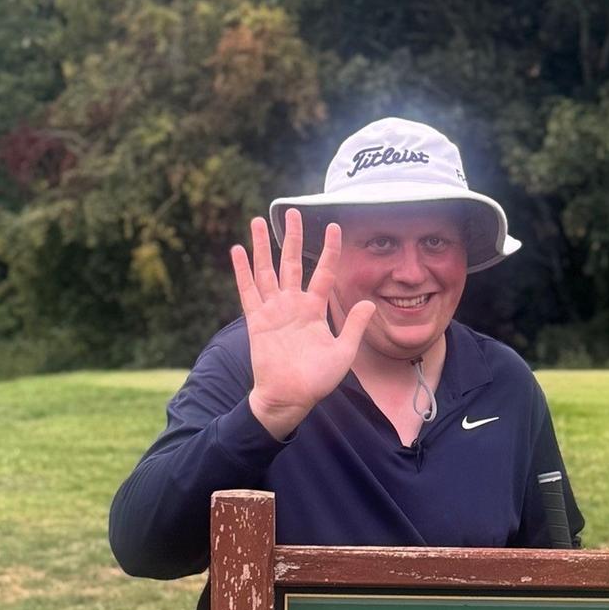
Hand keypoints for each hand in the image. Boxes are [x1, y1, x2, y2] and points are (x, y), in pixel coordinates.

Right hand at [231, 209, 375, 439]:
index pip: (324, 273)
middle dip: (292, 237)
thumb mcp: (343, 353)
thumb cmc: (317, 380)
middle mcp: (292, 305)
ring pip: (267, 270)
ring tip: (258, 220)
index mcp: (314, 310)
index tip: (333, 226)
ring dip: (262, 246)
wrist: (290, 398)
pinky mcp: (256, 320)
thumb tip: (370, 302)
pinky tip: (238, 250)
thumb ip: (355, 326)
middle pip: (292, 263)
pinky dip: (242, 271)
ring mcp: (273, 311)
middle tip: (291, 212)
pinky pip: (248, 291)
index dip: (329, 250)